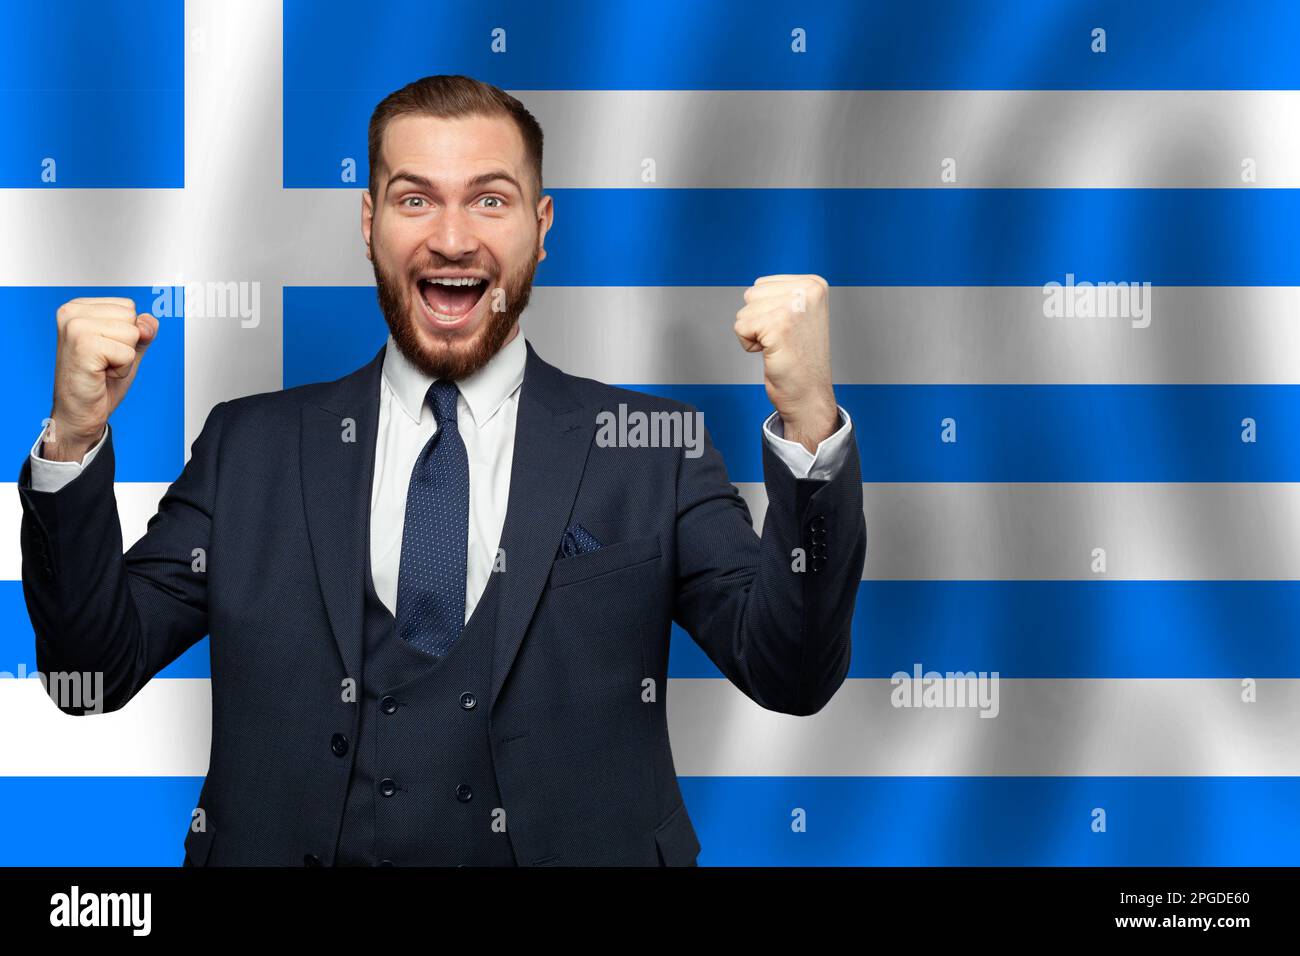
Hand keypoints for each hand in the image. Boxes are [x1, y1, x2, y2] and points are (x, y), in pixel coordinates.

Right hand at [44, 297, 158, 461]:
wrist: (79, 414)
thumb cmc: (99, 382)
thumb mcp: (128, 350)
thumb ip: (142, 331)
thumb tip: (149, 322)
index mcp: (78, 308)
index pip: (128, 306)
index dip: (126, 334)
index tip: (104, 351)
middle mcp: (72, 312)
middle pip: (131, 316)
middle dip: (126, 345)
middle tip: (103, 362)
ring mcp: (75, 327)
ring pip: (132, 333)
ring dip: (124, 358)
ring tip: (102, 368)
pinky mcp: (83, 345)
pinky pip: (128, 353)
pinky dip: (122, 370)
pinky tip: (100, 375)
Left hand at [734, 274, 838, 452]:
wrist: (809, 394)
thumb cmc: (801, 360)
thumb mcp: (799, 315)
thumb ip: (781, 295)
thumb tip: (754, 290)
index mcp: (814, 284)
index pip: (762, 285)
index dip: (766, 311)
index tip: (789, 330)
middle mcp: (808, 290)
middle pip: (752, 295)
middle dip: (758, 321)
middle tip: (783, 340)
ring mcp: (794, 306)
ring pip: (745, 311)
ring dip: (754, 333)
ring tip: (779, 347)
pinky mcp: (778, 325)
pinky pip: (741, 327)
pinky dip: (749, 344)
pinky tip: (771, 353)